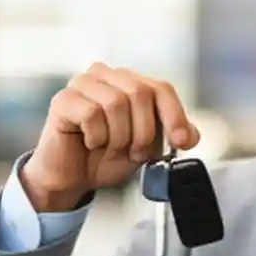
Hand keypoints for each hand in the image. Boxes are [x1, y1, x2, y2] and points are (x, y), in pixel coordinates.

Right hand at [21, 62, 199, 210]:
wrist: (72, 179)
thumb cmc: (104, 158)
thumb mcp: (147, 148)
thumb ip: (169, 136)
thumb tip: (192, 134)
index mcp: (129, 82)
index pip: (161, 88)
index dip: (175, 115)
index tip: (182, 141)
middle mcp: (106, 76)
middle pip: (141, 93)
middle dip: (144, 132)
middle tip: (135, 152)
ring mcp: (82, 84)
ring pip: (116, 103)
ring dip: (119, 137)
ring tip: (111, 148)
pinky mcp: (63, 100)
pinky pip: (91, 114)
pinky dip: (97, 137)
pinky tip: (90, 143)